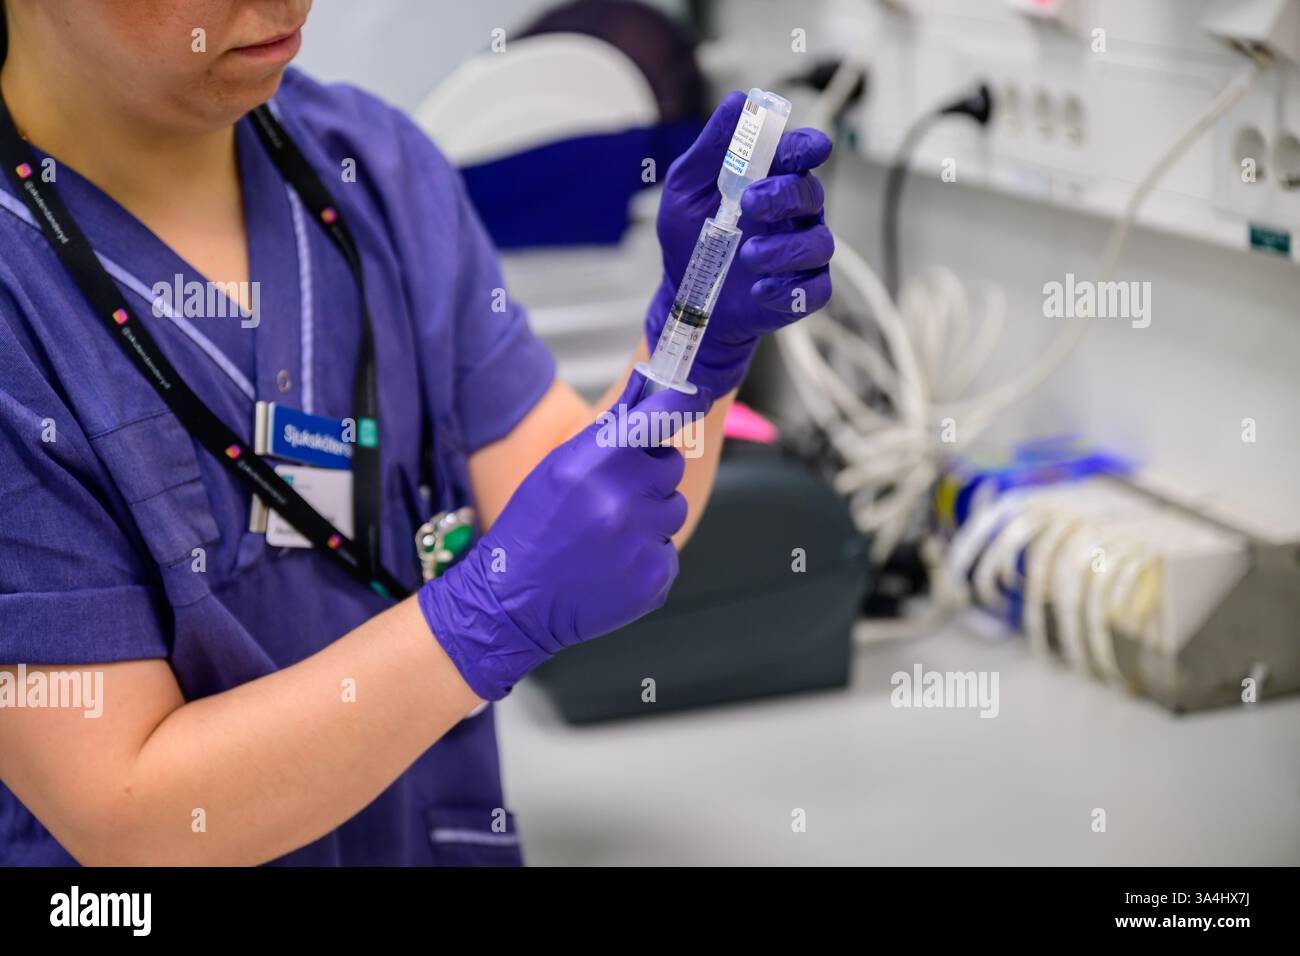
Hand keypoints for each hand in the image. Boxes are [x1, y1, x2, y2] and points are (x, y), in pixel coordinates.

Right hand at [418, 373, 712, 700]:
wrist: (513, 604)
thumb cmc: (532, 531)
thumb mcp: (555, 471)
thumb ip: (604, 435)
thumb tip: (645, 394)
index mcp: (590, 467)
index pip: (653, 420)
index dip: (674, 407)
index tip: (690, 398)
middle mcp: (619, 501)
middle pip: (670, 466)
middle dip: (651, 475)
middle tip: (620, 492)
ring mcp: (640, 542)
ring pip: (674, 510)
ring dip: (651, 517)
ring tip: (612, 534)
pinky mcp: (653, 577)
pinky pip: (668, 551)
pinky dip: (647, 557)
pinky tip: (614, 565)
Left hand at [649, 91, 834, 395]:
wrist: (686, 296)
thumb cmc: (691, 237)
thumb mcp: (687, 189)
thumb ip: (712, 148)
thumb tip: (738, 102)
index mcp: (772, 180)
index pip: (802, 154)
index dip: (808, 147)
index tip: (808, 148)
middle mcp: (795, 214)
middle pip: (811, 193)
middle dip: (783, 196)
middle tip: (750, 203)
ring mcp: (801, 253)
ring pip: (819, 243)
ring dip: (785, 248)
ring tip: (747, 255)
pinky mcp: (802, 291)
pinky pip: (816, 288)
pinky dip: (789, 289)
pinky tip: (760, 289)